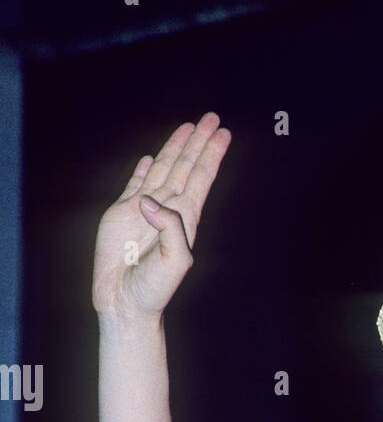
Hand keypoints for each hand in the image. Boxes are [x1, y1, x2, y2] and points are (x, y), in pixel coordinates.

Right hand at [92, 113, 231, 320]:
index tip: (224, 134)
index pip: (201, 179)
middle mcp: (167, 210)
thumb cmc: (154, 289)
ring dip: (175, 148)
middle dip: (198, 143)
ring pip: (163, 169)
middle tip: (212, 118)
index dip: (212, 156)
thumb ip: (170, 228)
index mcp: (185, 219)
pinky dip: (143, 169)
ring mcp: (144, 210)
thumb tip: (149, 200)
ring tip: (188, 127)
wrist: (124, 303)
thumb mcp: (174, 260)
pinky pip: (134, 184)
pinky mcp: (120, 214)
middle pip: (186, 167)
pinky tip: (152, 158)